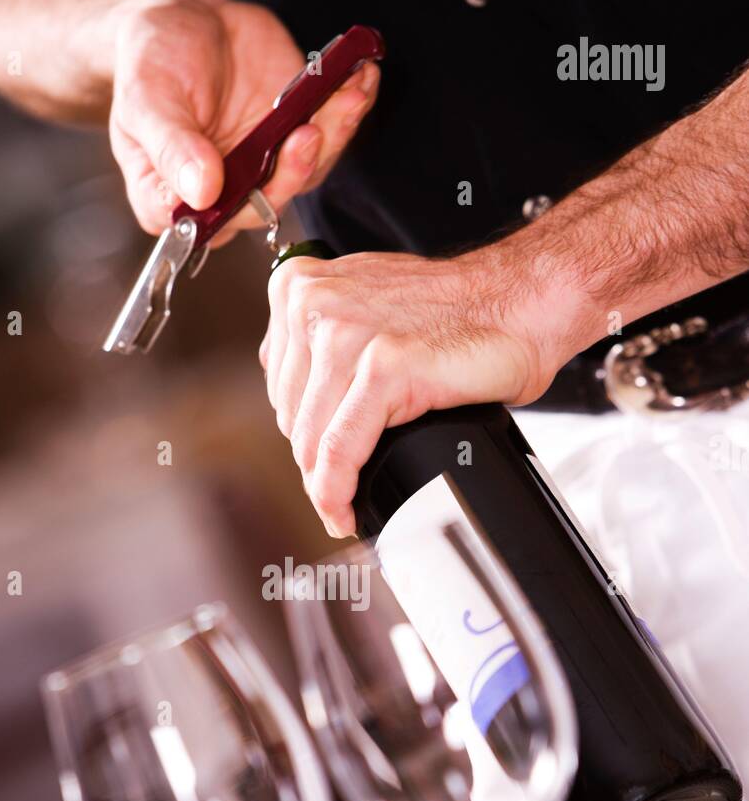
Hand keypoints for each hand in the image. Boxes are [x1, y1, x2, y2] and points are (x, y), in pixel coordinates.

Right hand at [109, 0, 379, 236]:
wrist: (186, 19)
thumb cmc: (151, 61)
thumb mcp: (148, 97)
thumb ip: (171, 146)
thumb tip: (201, 192)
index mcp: (175, 200)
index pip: (206, 226)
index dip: (233, 211)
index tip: (252, 178)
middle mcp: (225, 195)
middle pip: (267, 203)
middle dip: (294, 169)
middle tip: (309, 130)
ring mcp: (265, 169)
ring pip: (306, 173)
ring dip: (333, 135)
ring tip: (348, 94)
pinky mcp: (295, 139)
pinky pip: (328, 136)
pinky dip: (348, 109)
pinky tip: (361, 81)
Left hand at [260, 246, 560, 536]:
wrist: (521, 305)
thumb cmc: (456, 316)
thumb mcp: (367, 308)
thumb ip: (322, 339)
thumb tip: (292, 396)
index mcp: (301, 289)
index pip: (279, 390)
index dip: (304, 435)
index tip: (323, 464)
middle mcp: (315, 304)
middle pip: (291, 418)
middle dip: (316, 463)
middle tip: (345, 488)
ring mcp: (347, 334)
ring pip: (311, 440)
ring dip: (325, 487)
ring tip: (345, 507)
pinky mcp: (382, 367)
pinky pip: (341, 450)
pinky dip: (337, 491)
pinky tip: (344, 511)